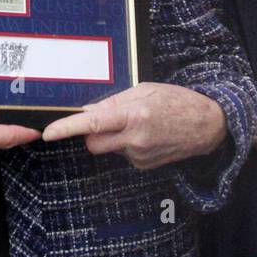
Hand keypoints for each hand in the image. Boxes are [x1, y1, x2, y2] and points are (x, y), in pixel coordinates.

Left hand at [41, 82, 225, 169]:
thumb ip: (113, 103)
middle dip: (91, 133)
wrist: (208, 126)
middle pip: (93, 142)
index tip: (49, 133)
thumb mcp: (145, 90)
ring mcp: (140, 156)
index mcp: (134, 115)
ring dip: (112, 137)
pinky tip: (147, 135)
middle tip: (108, 119)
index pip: (93, 123)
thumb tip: (87, 112)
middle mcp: (135, 139)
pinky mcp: (144, 166)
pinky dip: (126, 145)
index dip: (68, 128)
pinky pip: (122, 154)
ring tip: (138, 123)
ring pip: (108, 148)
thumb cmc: (177, 101)